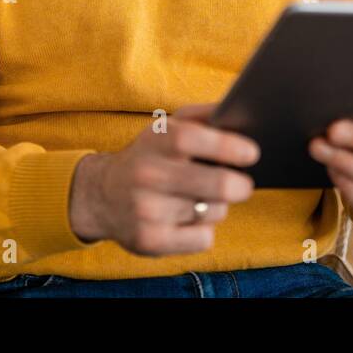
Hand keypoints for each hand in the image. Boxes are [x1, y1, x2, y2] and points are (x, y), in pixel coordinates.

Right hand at [68, 103, 258, 255]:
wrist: (100, 194)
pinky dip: (203, 231)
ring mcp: (147, 209)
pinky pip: (203, 238)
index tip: (252, 153)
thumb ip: (202, 116)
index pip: (193, 139)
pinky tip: (186, 221)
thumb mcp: (166, 127)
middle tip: (243, 185)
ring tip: (200, 200)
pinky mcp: (149, 240)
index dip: (228, 146)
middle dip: (240, 186)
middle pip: (216, 184)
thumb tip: (240, 113)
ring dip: (217, 207)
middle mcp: (148, 173)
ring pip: (214, 212)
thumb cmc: (149, 156)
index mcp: (155, 140)